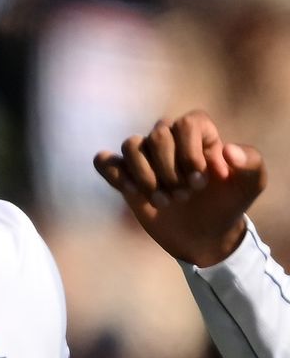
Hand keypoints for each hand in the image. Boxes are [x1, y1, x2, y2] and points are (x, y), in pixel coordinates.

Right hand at [94, 110, 265, 267]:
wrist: (204, 233)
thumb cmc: (228, 203)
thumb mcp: (251, 185)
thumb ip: (250, 163)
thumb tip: (226, 150)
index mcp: (199, 133)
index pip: (187, 123)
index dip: (190, 152)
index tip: (200, 181)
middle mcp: (170, 139)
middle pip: (157, 135)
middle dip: (169, 170)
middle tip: (184, 196)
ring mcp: (145, 157)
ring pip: (130, 145)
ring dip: (145, 176)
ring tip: (162, 201)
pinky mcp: (125, 175)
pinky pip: (105, 162)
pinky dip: (115, 174)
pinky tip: (133, 193)